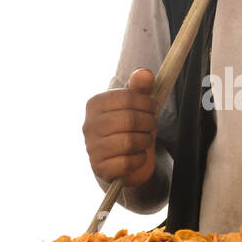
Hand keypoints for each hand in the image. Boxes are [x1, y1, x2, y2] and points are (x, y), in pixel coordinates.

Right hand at [83, 68, 158, 186]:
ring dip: (145, 141)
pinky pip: (127, 163)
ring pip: (129, 142)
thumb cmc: (129, 127)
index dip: (147, 102)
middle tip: (152, 125)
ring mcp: (92, 148)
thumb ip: (140, 87)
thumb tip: (145, 73)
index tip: (152, 107)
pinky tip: (136, 156)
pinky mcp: (100, 168)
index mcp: (95, 104)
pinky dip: (139, 159)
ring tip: (145, 139)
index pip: (126, 97)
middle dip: (149, 123)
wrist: (122, 160)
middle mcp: (89, 125)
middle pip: (130, 120)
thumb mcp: (136, 105)